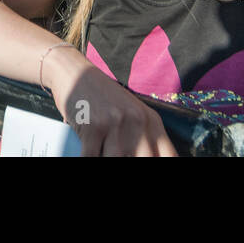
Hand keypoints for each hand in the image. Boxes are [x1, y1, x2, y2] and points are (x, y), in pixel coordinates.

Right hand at [43, 48, 175, 156]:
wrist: (74, 73)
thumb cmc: (102, 98)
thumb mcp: (130, 115)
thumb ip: (142, 140)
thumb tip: (145, 155)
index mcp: (152, 121)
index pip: (169, 156)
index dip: (161, 166)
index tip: (153, 169)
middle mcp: (138, 122)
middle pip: (145, 159)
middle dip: (130, 160)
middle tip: (121, 156)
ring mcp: (116, 124)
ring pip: (117, 160)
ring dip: (109, 158)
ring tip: (104, 152)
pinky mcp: (93, 128)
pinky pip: (91, 158)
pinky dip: (88, 158)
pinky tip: (85, 153)